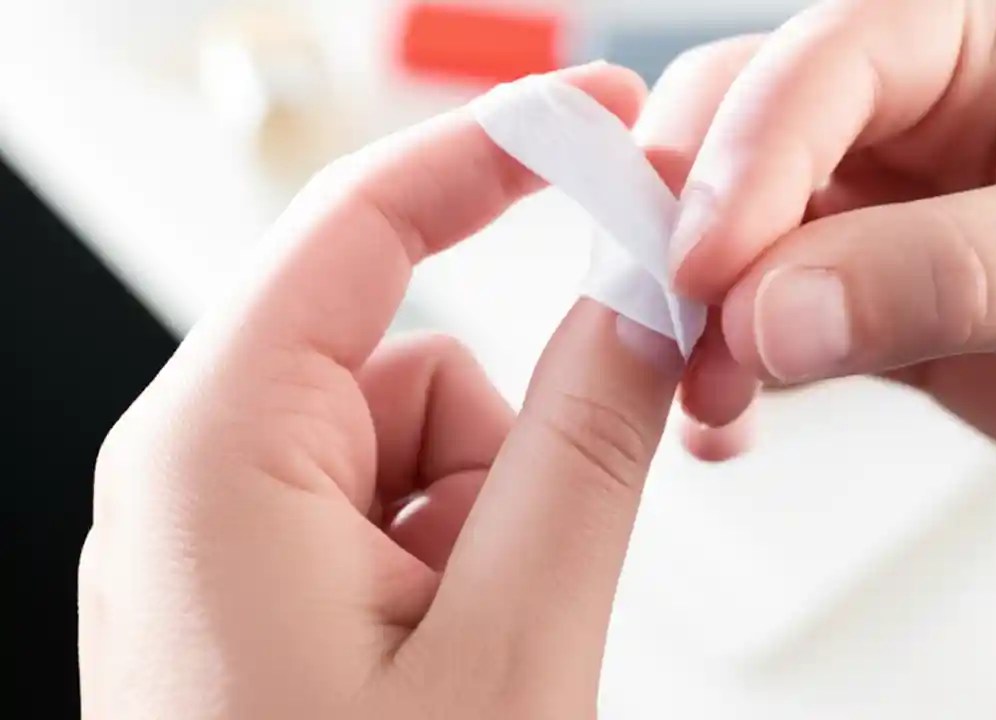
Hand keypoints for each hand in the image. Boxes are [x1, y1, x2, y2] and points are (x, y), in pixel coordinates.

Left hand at [79, 64, 687, 717]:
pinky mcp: (269, 589)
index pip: (363, 225)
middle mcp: (201, 477)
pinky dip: (457, 562)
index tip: (594, 117)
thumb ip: (586, 447)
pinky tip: (449, 667)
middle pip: (411, 353)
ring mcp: (233, 539)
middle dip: (503, 443)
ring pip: (421, 442)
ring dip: (485, 523)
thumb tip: (638, 309)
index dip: (491, 151)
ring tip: (475, 655)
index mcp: (216, 455)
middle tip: (537, 562)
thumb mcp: (512, 644)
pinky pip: (401, 509)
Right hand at [658, 0, 995, 545]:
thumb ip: (941, 275)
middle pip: (748, 132)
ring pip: (744, 236)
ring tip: (707, 391)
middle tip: (679, 320)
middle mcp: (927, 114)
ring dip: (701, 311)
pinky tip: (731, 418)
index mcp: (991, 33)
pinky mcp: (884, 311)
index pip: (826, 63)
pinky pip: (773, 325)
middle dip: (699, 226)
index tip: (705, 265)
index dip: (747, 157)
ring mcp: (897, 218)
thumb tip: (767, 312)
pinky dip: (734, 371)